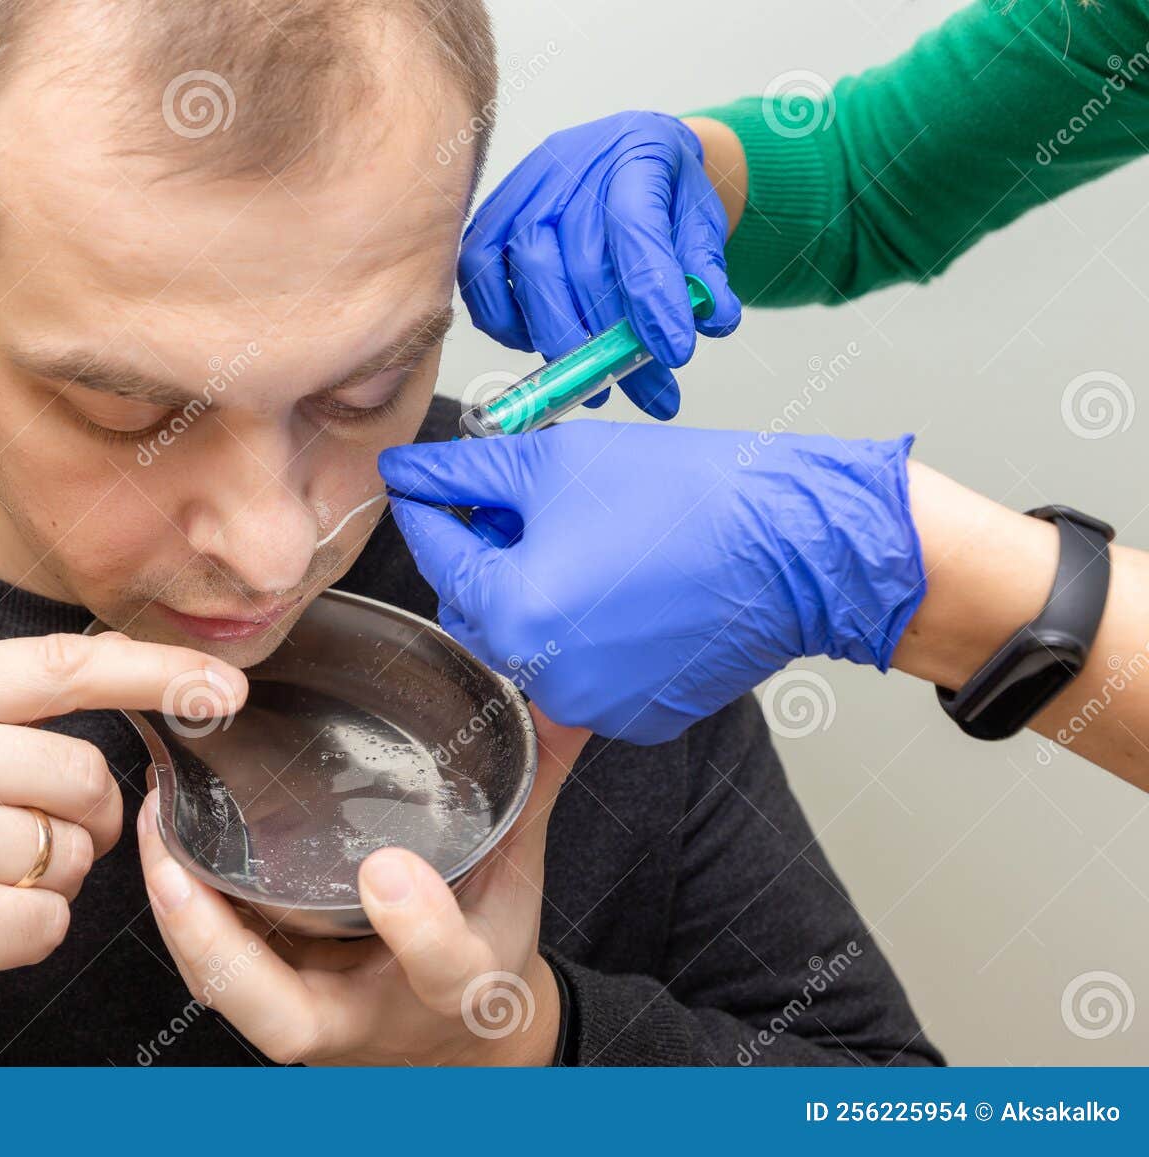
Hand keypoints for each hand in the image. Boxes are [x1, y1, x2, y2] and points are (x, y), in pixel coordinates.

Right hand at [0, 632, 245, 1037]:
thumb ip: (9, 708)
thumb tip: (139, 674)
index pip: (60, 666)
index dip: (154, 672)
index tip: (224, 686)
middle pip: (82, 774)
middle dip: (89, 818)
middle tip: (38, 837)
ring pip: (70, 853)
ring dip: (53, 879)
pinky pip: (47, 921)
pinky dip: (30, 931)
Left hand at [137, 709, 589, 1065]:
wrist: (458, 1046)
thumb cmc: (485, 949)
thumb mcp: (520, 874)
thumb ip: (534, 784)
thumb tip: (566, 693)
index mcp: (457, 986)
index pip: (441, 969)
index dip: (417, 927)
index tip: (390, 868)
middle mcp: (370, 1017)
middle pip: (288, 1014)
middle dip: (224, 944)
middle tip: (180, 864)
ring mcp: (311, 1018)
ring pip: (230, 991)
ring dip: (180, 919)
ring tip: (154, 825)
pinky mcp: (270, 1005)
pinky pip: (214, 972)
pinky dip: (178, 915)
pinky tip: (159, 843)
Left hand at [379, 422, 924, 742]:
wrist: (797, 546)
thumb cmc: (689, 497)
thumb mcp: (557, 462)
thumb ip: (468, 473)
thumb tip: (410, 474)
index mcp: (512, 611)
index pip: (435, 553)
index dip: (428, 506)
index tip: (425, 481)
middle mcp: (543, 676)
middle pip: (474, 606)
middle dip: (485, 554)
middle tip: (521, 503)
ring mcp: (592, 705)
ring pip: (527, 641)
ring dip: (535, 592)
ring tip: (584, 538)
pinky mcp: (636, 717)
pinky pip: (581, 670)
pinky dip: (586, 631)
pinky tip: (626, 584)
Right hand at [458, 111, 740, 418]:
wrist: (622, 152)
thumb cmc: (662, 194)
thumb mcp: (700, 221)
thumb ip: (707, 271)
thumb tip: (716, 320)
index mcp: (636, 156)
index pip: (637, 231)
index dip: (653, 297)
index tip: (674, 353)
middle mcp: (570, 168)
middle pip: (579, 263)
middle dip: (607, 340)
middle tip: (633, 387)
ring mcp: (522, 193)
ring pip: (527, 273)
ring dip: (558, 339)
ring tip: (591, 381)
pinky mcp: (488, 220)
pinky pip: (479, 280)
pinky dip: (505, 324)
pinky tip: (540, 343)